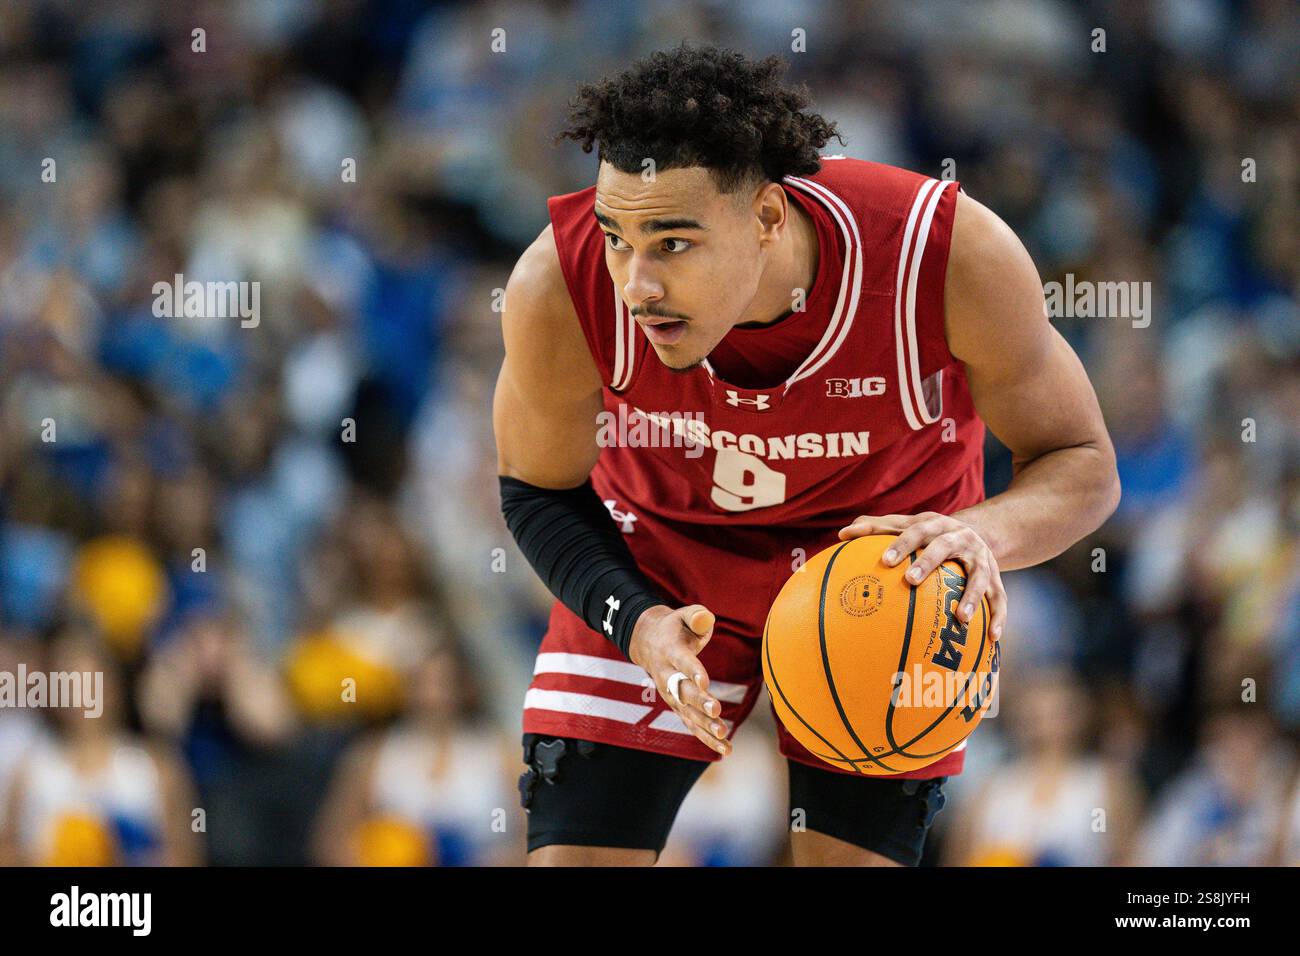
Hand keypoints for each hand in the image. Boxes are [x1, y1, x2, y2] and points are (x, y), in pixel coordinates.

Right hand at [628, 604, 731, 755]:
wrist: (648, 643)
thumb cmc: (676, 628)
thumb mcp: (684, 615)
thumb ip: (697, 616)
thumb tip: (707, 619)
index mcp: (670, 651)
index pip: (682, 662)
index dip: (692, 671)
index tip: (705, 682)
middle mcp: (667, 676)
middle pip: (683, 691)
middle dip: (699, 702)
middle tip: (716, 712)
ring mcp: (670, 695)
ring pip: (687, 713)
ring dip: (705, 725)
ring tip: (724, 736)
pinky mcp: (677, 707)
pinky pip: (691, 725)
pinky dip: (707, 738)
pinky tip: (725, 749)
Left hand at [837, 512, 1006, 638]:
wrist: (981, 532)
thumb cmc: (930, 535)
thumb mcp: (909, 526)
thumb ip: (877, 528)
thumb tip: (842, 534)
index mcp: (935, 526)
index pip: (915, 531)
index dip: (901, 544)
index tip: (884, 561)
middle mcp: (960, 538)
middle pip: (944, 547)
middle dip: (929, 562)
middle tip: (911, 580)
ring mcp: (981, 558)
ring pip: (978, 575)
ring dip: (971, 596)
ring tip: (960, 618)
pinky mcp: (997, 577)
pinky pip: (1000, 598)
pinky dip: (999, 617)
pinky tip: (992, 638)